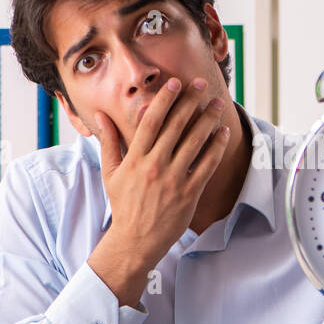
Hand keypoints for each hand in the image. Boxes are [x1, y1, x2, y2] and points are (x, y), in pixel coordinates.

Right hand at [88, 78, 229, 302]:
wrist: (135, 241)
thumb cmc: (123, 204)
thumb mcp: (110, 173)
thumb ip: (108, 141)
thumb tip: (100, 114)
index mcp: (135, 159)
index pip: (151, 122)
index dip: (164, 100)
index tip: (175, 83)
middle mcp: (154, 166)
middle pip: (176, 126)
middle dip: (190, 102)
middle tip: (202, 84)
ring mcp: (173, 180)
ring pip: (194, 143)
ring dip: (207, 120)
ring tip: (216, 103)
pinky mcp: (189, 193)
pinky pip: (207, 166)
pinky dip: (216, 147)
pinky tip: (223, 132)